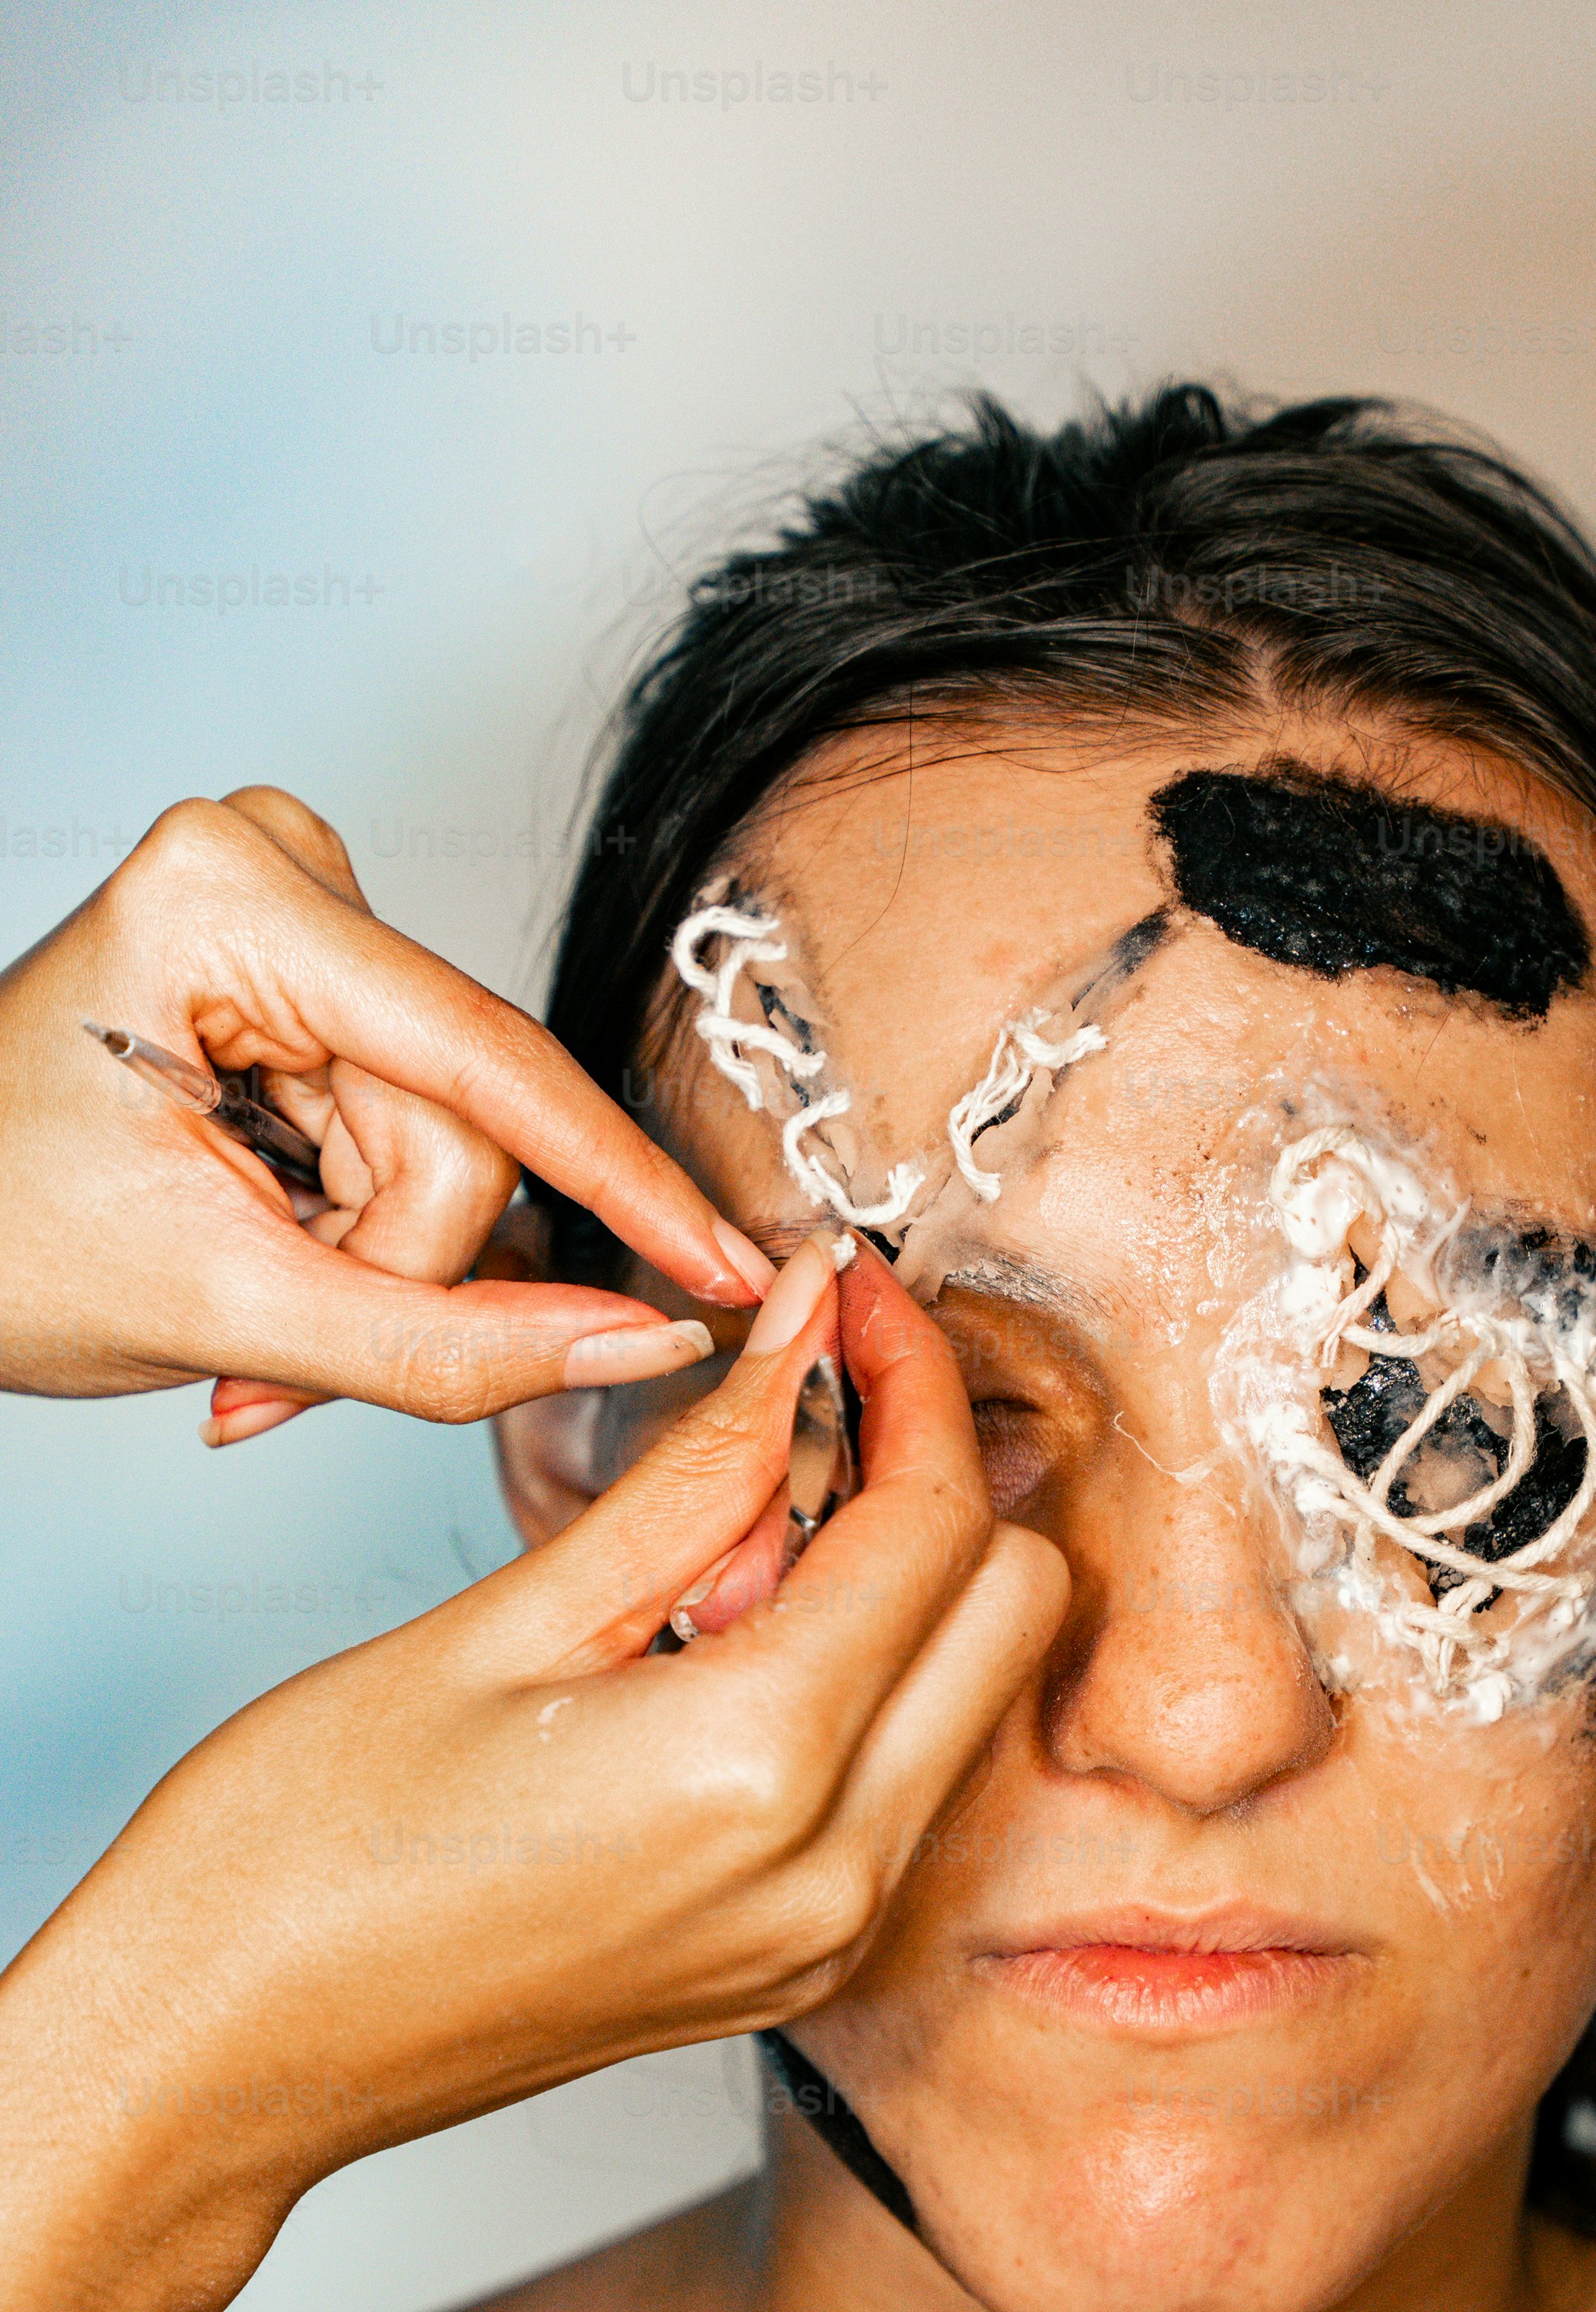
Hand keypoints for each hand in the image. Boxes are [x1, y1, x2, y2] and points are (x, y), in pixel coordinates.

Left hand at [0, 786, 774, 1437]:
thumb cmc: (3, 1245)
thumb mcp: (227, 1312)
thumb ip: (446, 1345)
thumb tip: (642, 1342)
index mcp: (226, 900)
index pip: (484, 1066)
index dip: (619, 1185)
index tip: (726, 1270)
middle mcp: (279, 872)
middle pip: (465, 1133)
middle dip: (393, 1267)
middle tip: (271, 1357)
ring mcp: (307, 920)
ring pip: (457, 1155)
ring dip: (372, 1269)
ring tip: (250, 1317)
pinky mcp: (325, 977)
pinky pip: (426, 1140)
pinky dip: (361, 1240)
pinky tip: (271, 1253)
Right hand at [0, 1235, 1068, 2311]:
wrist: (221, 2057)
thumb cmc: (304, 1850)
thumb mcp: (505, 1621)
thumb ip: (694, 1476)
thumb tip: (806, 1338)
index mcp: (762, 1770)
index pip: (938, 1523)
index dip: (913, 1377)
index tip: (852, 1294)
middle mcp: (835, 1874)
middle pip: (1014, 1612)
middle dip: (940, 1473)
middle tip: (813, 1390)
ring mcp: (826, 1940)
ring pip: (978, 1699)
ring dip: (909, 1583)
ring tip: (739, 1529)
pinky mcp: (795, 1970)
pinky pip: (909, 1787)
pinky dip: (869, 1684)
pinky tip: (732, 1639)